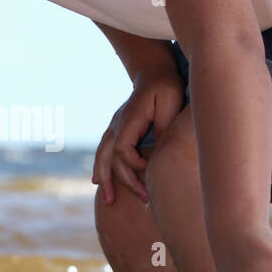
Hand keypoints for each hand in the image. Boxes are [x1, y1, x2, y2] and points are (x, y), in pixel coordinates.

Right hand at [92, 70, 185, 205]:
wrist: (154, 72)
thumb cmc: (166, 86)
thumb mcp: (171, 102)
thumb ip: (165, 127)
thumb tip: (160, 151)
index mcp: (129, 119)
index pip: (122, 149)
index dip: (134, 164)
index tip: (150, 168)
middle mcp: (117, 124)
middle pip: (109, 157)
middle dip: (120, 180)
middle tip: (141, 198)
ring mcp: (114, 126)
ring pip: (102, 156)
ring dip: (104, 178)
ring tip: (108, 200)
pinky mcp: (118, 129)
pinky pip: (104, 151)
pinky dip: (101, 167)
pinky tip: (99, 182)